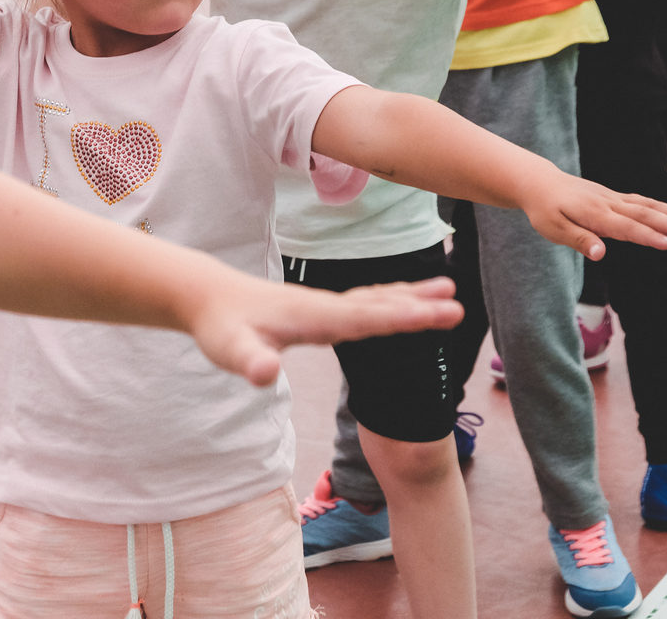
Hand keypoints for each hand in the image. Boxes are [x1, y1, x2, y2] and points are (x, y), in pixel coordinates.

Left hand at [190, 277, 463, 386]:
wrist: (206, 295)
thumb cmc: (220, 326)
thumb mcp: (229, 350)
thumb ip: (249, 362)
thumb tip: (266, 375)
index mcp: (312, 316)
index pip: (365, 317)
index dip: (403, 317)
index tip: (442, 313)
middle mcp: (323, 305)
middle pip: (379, 303)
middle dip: (419, 304)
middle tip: (460, 304)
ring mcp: (323, 304)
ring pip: (375, 298)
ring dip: (411, 295)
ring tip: (448, 290)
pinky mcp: (320, 308)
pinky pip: (365, 301)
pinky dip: (391, 298)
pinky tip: (404, 301)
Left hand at [521, 175, 666, 260]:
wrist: (539, 183)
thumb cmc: (544, 210)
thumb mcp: (554, 229)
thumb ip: (579, 240)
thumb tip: (601, 254)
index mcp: (593, 214)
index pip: (625, 227)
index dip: (647, 236)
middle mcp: (607, 203)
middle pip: (642, 214)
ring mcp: (612, 198)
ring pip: (646, 205)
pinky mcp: (613, 197)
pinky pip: (641, 201)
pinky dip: (660, 206)